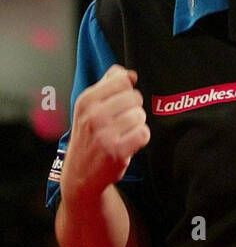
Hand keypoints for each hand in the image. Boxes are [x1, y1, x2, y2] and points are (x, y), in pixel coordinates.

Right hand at [61, 65, 149, 201]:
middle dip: (133, 109)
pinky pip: (144, 133)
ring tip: (123, 133)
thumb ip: (107, 86)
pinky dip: (140, 138)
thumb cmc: (88, 138)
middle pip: (135, 97)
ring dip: (136, 125)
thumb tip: (127, 72)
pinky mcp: (117, 150)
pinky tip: (128, 142)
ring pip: (140, 115)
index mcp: (86, 101)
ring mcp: (104, 133)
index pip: (122, 80)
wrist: (81, 174)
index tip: (119, 102)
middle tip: (120, 122)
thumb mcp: (89, 109)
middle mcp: (93, 115)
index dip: (127, 91)